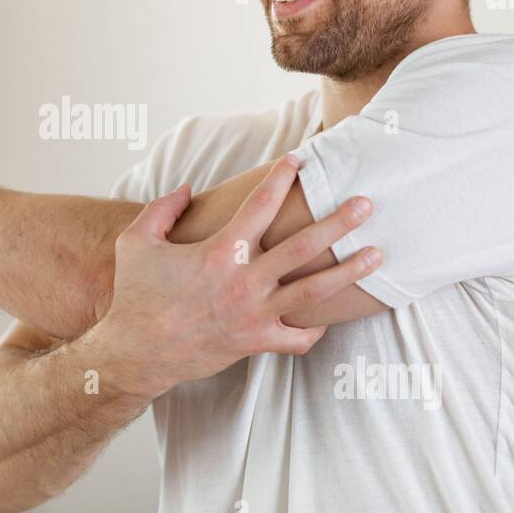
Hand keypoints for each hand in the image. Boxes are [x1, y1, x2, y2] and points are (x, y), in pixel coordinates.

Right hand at [96, 154, 380, 397]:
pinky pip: (298, 338)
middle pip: (303, 246)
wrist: (137, 353)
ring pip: (314, 291)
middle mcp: (244, 281)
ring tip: (377, 254)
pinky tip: (327, 317)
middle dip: (339, 221)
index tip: (299, 159)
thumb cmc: (135, 295)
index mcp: (219, 251)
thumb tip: (189, 188)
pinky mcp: (256, 343)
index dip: (281, 177)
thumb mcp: (137, 241)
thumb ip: (162, 208)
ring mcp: (254, 314)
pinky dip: (315, 329)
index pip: (260, 204)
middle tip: (367, 203)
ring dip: (349, 271)